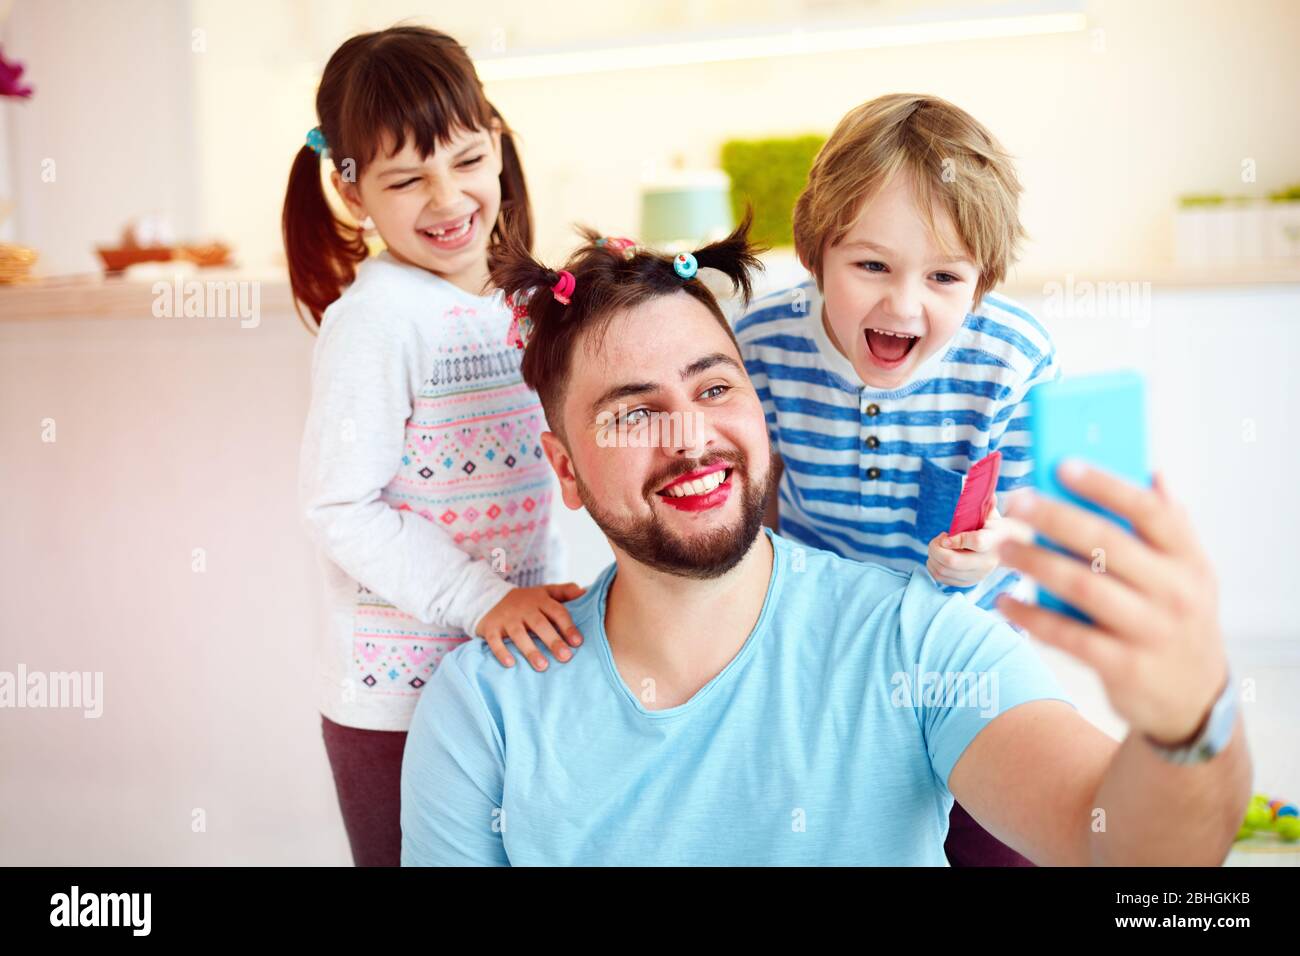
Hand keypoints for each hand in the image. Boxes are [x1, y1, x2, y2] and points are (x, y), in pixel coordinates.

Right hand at [477, 583, 586, 670]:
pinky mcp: (490, 628)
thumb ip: (564, 591)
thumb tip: (584, 592)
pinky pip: (495, 641)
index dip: (568, 626)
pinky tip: (510, 664)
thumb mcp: (543, 592)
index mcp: (539, 600)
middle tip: (565, 657)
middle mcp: (523, 609)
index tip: (578, 642)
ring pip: (519, 635)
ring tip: (543, 666)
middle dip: (553, 640)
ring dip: (530, 650)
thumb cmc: (523, 600)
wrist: (486, 596)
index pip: (557, 611)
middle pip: (539, 624)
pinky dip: (501, 652)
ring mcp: (506, 619)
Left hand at [926, 507, 1014, 587]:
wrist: (1008, 550)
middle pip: (952, 561)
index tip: (946, 533)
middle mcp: (987, 562)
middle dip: (936, 548)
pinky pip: (941, 578)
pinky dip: (933, 566)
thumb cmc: (994, 528)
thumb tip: (984, 491)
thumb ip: (987, 504)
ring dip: (932, 556)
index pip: (976, 542)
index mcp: (994, 541)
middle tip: (939, 539)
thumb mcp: (992, 515)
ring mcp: (978, 575)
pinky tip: (938, 556)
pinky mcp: (968, 582)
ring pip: (943, 570)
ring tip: (939, 545)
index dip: (957, 539)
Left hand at [995, 460, 1227, 745]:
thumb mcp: (1189, 573)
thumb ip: (1171, 524)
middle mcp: (1176, 593)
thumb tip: (1153, 471)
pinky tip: (1004, 601)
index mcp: (1189, 560)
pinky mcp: (1125, 667)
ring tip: (1002, 547)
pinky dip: (1031, 616)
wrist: (1194, 700)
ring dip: (1035, 563)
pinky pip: (1068, 636)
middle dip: (1056, 518)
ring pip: (1083, 586)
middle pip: (1108, 544)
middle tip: (1015, 501)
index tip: (1062, 464)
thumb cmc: (1177, 617)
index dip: (1106, 485)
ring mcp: (1151, 632)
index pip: (1151, 512)